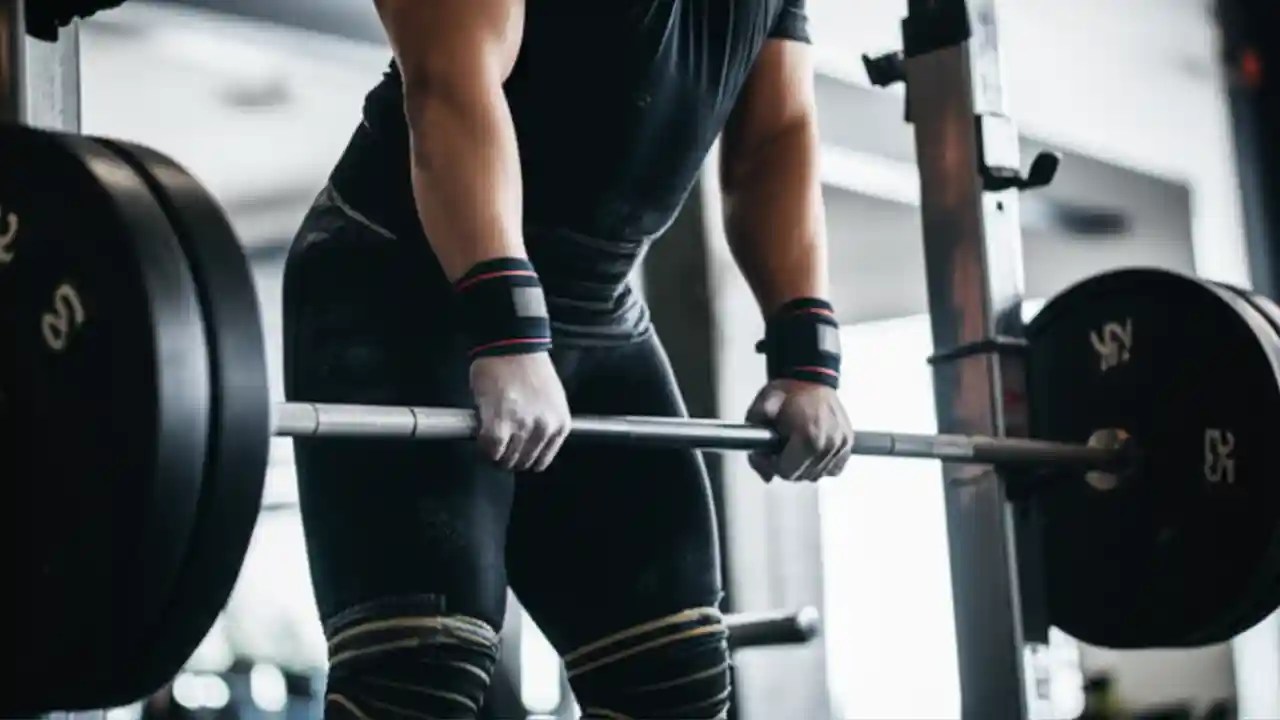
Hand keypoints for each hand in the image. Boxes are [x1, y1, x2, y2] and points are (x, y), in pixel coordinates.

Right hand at [470, 353, 570, 471]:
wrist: (513, 345)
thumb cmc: (529, 367)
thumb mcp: (551, 400)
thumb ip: (544, 423)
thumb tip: (529, 443)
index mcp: (560, 425)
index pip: (541, 461)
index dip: (525, 458)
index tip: (515, 451)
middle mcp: (544, 430)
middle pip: (522, 463)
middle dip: (509, 457)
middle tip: (498, 446)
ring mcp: (522, 429)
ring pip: (505, 460)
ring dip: (495, 454)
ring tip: (489, 440)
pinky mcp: (498, 425)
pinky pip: (490, 451)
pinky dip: (483, 448)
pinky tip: (480, 435)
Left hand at [745, 379, 853, 481]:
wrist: (811, 376)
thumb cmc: (788, 390)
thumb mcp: (761, 408)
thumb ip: (755, 441)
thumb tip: (766, 474)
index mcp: (808, 436)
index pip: (787, 472)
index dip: (771, 464)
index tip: (768, 452)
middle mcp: (829, 443)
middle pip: (801, 476)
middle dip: (786, 465)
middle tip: (779, 448)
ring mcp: (841, 443)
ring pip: (817, 475)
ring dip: (803, 465)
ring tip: (794, 446)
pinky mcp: (848, 442)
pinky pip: (833, 469)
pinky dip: (820, 464)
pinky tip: (810, 451)